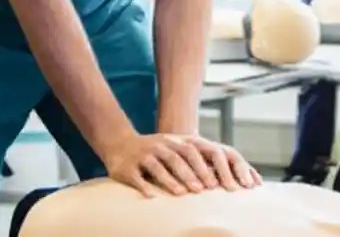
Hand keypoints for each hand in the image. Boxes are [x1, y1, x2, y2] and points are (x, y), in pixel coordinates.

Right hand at [103, 132, 259, 197]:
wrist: (119, 143)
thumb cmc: (154, 151)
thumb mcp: (173, 147)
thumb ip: (193, 157)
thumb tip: (220, 176)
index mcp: (173, 141)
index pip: (193, 150)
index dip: (205, 166)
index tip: (216, 184)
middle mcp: (159, 145)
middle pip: (178, 157)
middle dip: (191, 173)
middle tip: (203, 190)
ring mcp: (142, 155)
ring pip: (158, 166)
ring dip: (170, 180)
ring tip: (181, 193)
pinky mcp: (127, 167)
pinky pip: (136, 177)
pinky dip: (144, 186)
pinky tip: (152, 197)